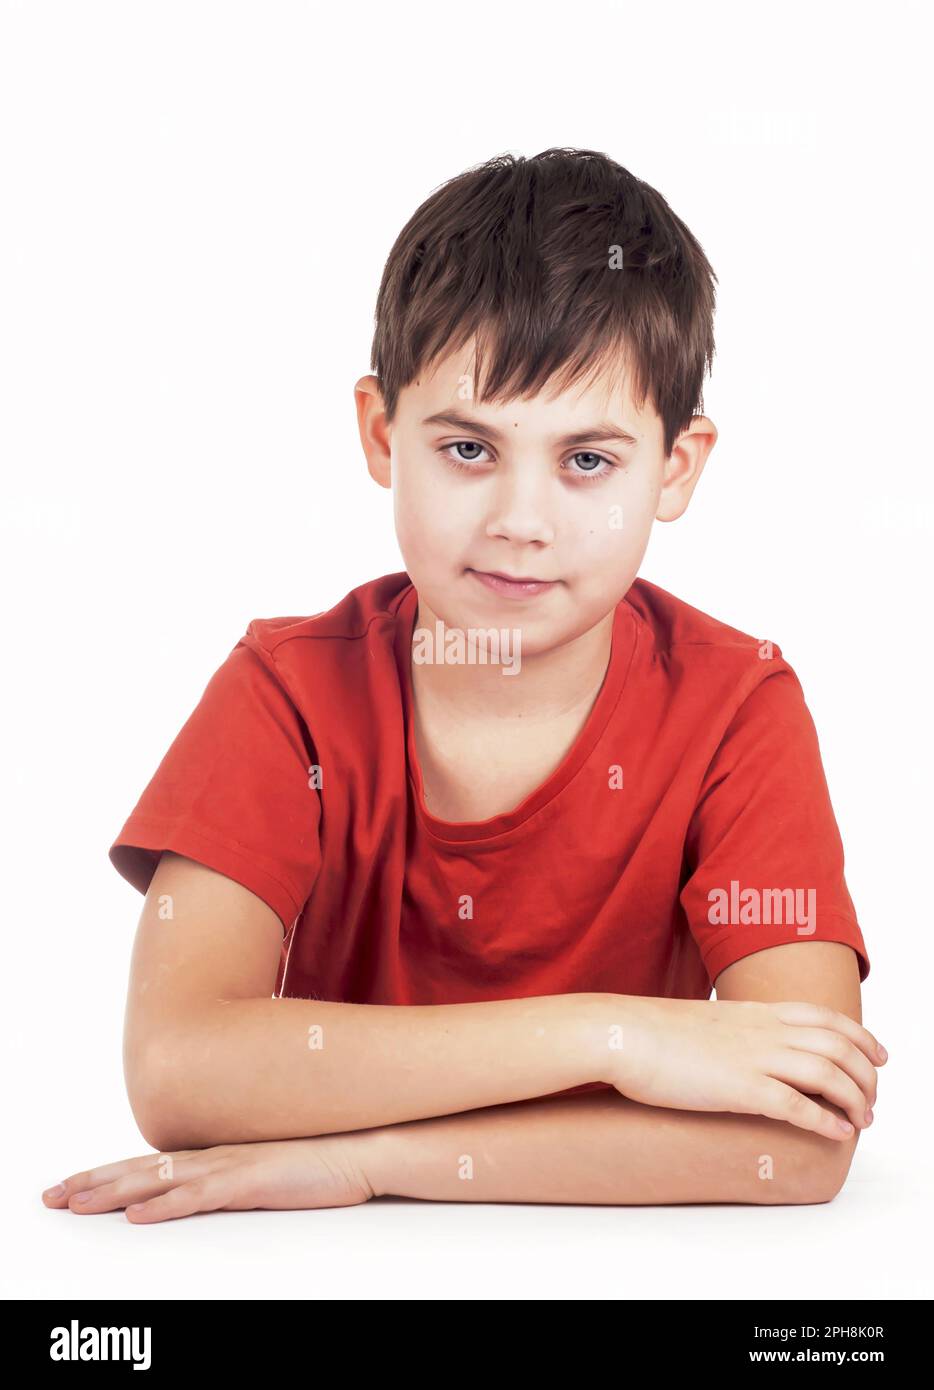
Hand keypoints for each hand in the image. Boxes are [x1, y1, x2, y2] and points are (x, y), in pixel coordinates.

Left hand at [41, 1134, 379, 1222]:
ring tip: (76, 1203)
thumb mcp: (270, 1170)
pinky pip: (198, 1197)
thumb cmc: (323, 1162)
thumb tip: (207, 1187)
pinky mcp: (251, 1182)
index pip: (150, 1164)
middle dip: (93, 1182)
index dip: (109, 1173)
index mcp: (218, 1154)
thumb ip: (237, 1175)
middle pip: (140, 1169)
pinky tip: (137, 1215)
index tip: (73, 1184)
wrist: (365, 1147)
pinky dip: (163, 1206)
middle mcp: (216, 1156)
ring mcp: (232, 1166)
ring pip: (157, 1180)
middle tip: (52, 1196)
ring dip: (113, 1192)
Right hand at [601, 996, 885, 1140]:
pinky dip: (826, 1120)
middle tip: (872, 1100)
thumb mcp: (704, 1023)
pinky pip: (799, 1105)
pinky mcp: (741, 1088)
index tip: (877, 1055)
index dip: (860, 1036)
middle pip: (838, 1045)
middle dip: (866, 1074)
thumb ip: (731, 1033)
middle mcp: (764, 1030)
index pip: (826, 1017)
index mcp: (755, 1011)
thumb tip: (738, 1050)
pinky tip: (838, 1133)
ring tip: (863, 1120)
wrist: (622, 1035)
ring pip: (829, 1073)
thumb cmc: (650, 1033)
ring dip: (855, 1099)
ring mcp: (754, 1057)